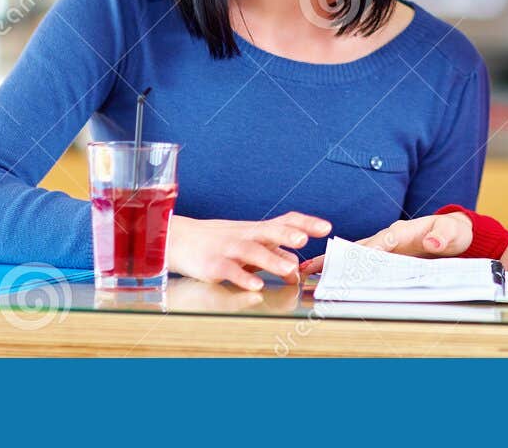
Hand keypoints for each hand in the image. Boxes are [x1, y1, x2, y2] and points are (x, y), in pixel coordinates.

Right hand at [166, 212, 330, 290]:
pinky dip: (243, 278)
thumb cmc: (221, 242)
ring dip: (271, 260)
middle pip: (269, 230)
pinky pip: (230, 271)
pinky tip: (256, 287)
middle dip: (288, 234)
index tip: (326, 227)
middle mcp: (246, 235)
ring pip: (252, 251)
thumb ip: (273, 252)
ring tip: (288, 269)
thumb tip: (296, 267)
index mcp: (258, 229)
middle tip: (305, 238)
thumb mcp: (249, 243)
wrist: (180, 239)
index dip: (306, 222)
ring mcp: (230, 249)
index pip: (285, 220)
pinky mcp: (214, 265)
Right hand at [298, 213, 472, 273]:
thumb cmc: (452, 233)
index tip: (356, 262)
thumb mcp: (454, 234)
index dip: (370, 251)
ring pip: (355, 255)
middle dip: (339, 258)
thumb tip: (431, 242)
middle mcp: (388, 237)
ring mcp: (383, 246)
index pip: (384, 241)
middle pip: (360, 248)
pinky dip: (343, 269)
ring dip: (333, 264)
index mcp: (403, 231)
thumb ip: (444, 236)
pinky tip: (323, 277)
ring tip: (306, 273)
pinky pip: (360, 263)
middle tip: (312, 268)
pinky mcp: (382, 256)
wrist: (452, 233)